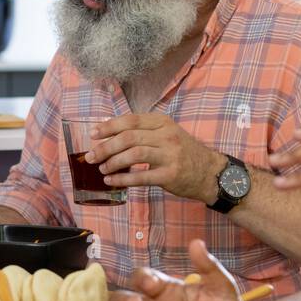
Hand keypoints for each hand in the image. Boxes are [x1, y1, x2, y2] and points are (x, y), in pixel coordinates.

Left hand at [85, 113, 224, 201]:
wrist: (210, 172)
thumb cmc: (182, 153)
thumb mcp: (166, 134)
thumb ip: (143, 132)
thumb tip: (109, 135)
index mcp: (162, 122)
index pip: (130, 120)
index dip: (109, 126)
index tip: (93, 134)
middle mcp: (166, 136)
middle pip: (129, 137)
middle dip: (105, 147)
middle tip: (91, 156)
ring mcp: (170, 155)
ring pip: (134, 154)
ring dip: (113, 162)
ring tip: (102, 168)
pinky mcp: (170, 175)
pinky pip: (141, 176)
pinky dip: (123, 179)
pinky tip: (112, 180)